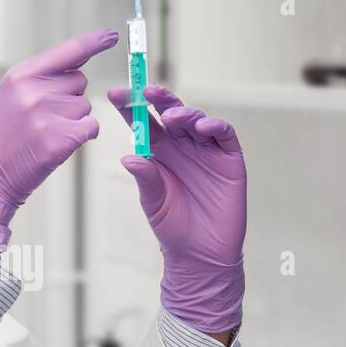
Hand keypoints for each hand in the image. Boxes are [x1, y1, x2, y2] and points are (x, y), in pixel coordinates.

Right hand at [0, 28, 119, 245]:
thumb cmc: (1, 138)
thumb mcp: (13, 96)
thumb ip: (43, 79)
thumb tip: (79, 68)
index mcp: (22, 74)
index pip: (69, 50)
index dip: (95, 41)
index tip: (113, 34)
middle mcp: (35, 90)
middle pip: (80, 81)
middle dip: (69, 98)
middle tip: (42, 119)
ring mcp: (47, 115)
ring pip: (85, 106)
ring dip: (73, 121)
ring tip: (44, 134)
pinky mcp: (58, 140)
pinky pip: (90, 127)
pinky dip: (81, 136)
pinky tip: (57, 145)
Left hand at [107, 83, 245, 334]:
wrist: (201, 255)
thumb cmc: (173, 228)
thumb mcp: (153, 202)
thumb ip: (145, 178)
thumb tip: (129, 157)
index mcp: (158, 153)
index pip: (143, 123)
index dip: (131, 107)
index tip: (116, 94)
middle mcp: (182, 147)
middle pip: (170, 114)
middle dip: (158, 100)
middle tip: (145, 91)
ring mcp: (206, 150)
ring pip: (196, 120)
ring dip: (184, 113)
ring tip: (172, 117)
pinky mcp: (229, 159)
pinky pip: (224, 135)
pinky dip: (214, 126)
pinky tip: (201, 127)